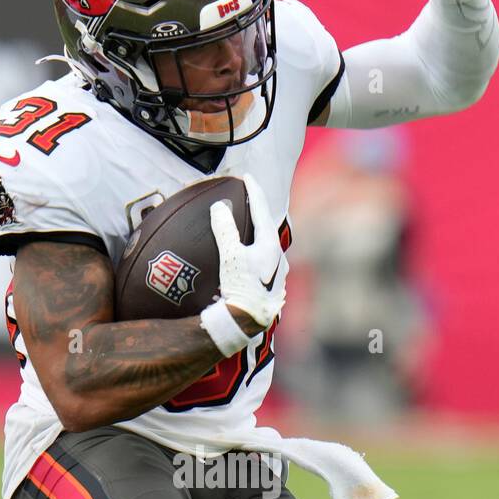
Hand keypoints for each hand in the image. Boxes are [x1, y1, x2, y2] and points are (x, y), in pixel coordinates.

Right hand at [209, 172, 284, 332]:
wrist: (249, 321)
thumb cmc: (240, 287)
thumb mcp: (229, 256)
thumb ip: (224, 230)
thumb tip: (219, 207)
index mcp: (270, 244)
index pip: (261, 210)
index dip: (253, 191)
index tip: (246, 177)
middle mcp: (279, 256)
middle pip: (268, 227)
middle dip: (258, 213)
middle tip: (248, 200)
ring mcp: (279, 272)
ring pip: (268, 245)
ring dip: (258, 235)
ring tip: (248, 229)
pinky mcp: (274, 285)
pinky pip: (265, 261)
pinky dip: (256, 253)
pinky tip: (249, 259)